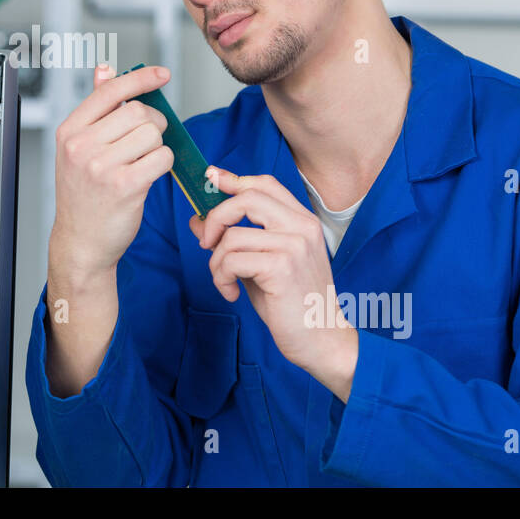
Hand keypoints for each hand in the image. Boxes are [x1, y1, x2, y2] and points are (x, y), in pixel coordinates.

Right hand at [50, 63, 174, 281]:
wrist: (81, 242)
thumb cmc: (82, 196)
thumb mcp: (78, 149)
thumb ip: (95, 109)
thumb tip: (105, 70)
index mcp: (69, 131)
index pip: (110, 90)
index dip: (141, 79)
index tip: (162, 74)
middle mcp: (82, 146)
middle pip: (138, 111)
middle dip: (153, 123)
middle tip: (147, 140)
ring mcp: (102, 166)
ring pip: (153, 134)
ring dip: (158, 146)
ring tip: (143, 161)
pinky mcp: (125, 186)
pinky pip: (162, 158)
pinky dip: (163, 164)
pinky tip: (149, 174)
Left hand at [190, 166, 357, 399]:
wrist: (322, 339)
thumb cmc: (291, 303)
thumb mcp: (260, 264)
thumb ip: (235, 240)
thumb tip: (198, 221)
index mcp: (302, 221)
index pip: (265, 184)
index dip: (234, 179)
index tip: (210, 178)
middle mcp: (302, 226)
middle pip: (247, 198)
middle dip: (216, 218)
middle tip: (206, 244)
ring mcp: (294, 245)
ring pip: (232, 235)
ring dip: (216, 262)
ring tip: (224, 281)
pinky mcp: (282, 266)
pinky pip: (232, 260)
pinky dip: (221, 278)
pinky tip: (231, 293)